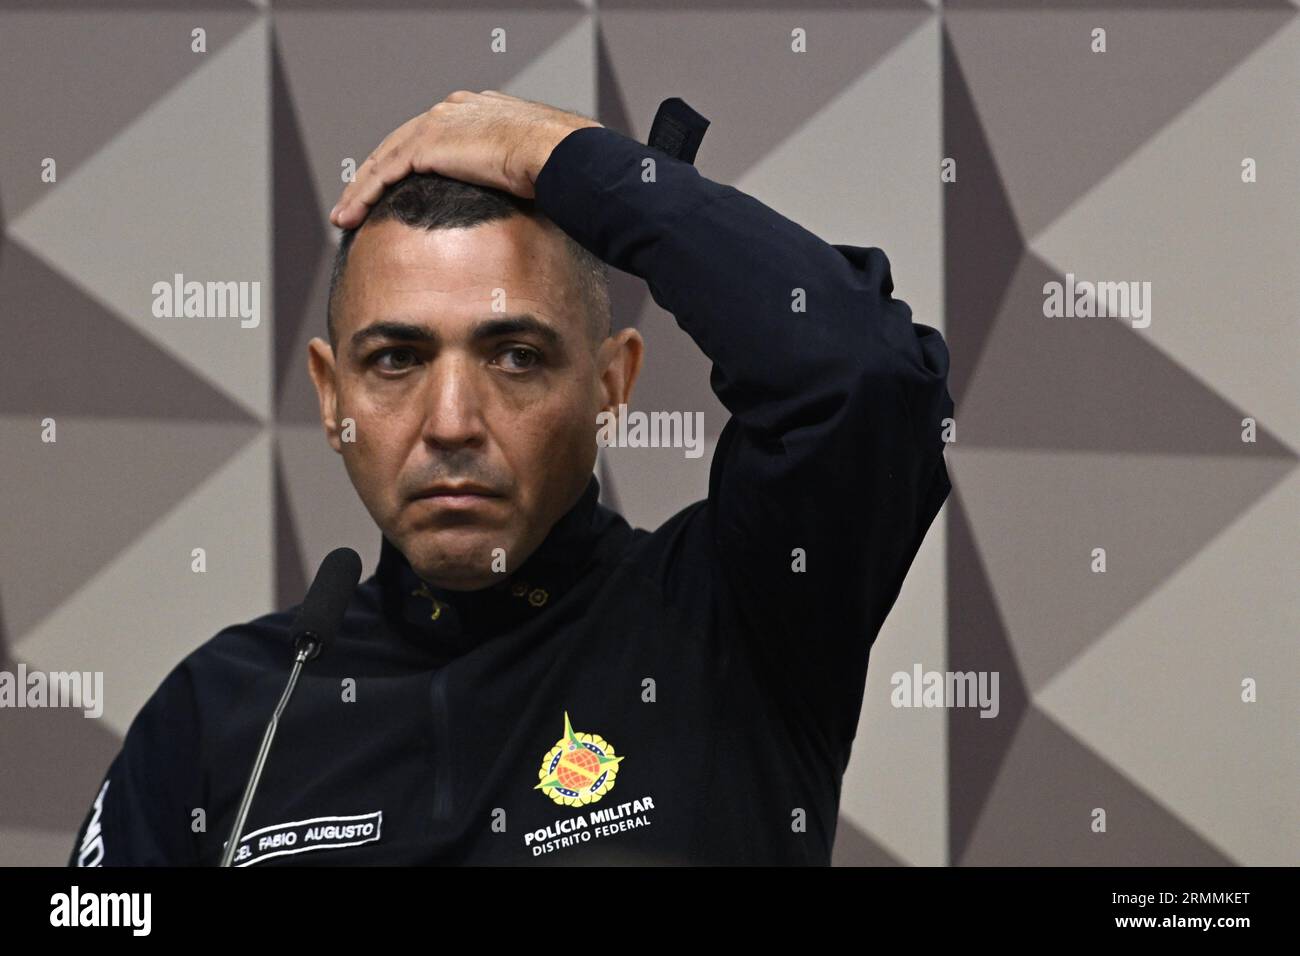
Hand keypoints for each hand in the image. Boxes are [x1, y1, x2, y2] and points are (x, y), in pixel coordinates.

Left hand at [328, 90, 602, 228]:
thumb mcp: (533, 167)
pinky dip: (361, 196)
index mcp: (475, 111)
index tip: (395, 188)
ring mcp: (435, 126)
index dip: (406, 164)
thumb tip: (527, 200)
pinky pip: (382, 174)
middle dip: (374, 176)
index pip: (428, 138)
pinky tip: (349, 217)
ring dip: (358, 191)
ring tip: (343, 216)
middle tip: (355, 202)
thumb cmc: (560, 166)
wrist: (557, 154)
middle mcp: (450, 111)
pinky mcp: (426, 146)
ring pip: (382, 160)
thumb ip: (516, 176)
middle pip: (398, 145)